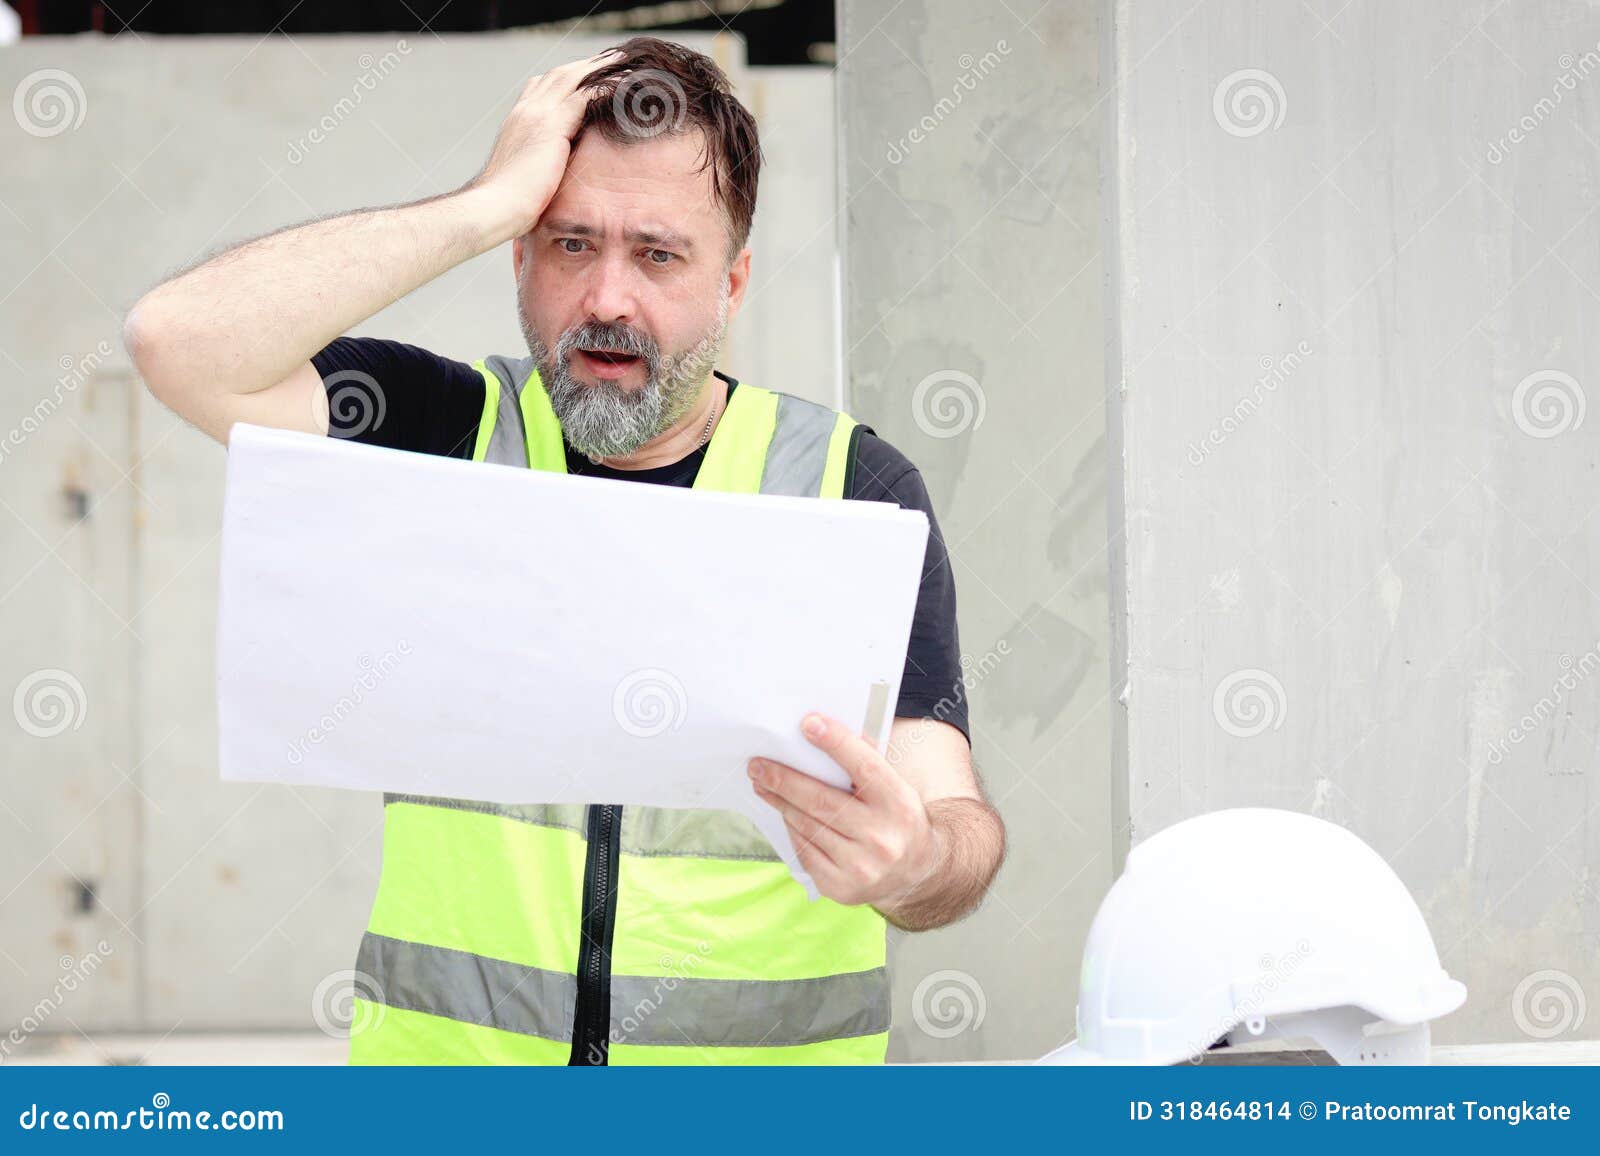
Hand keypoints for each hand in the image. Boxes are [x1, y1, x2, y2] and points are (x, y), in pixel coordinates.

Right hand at [467, 49, 624, 235]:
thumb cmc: (508, 205)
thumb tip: (556, 173)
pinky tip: (625, 83)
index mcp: (518, 121)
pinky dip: (605, 86)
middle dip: (587, 65)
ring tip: (624, 60)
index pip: (543, 86)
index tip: (588, 75)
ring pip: (573, 77)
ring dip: (599, 67)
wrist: (495, 207)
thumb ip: (540, 165)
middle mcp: (526, 111)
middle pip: (560, 75)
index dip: (567, 78)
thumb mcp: (526, 177)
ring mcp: (538, 114)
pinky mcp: (552, 125)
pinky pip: (585, 94)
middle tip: (613, 58)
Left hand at [748, 712, 943, 907]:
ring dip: (780, 802)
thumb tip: (824, 730)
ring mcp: (861, 866)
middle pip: (821, 800)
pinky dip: (792, 829)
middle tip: (758, 764)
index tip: (807, 724)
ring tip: (763, 785)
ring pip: (807, 826)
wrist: (919, 870)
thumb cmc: (897, 816)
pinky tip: (785, 814)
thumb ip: (866, 760)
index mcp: (898, 804)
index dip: (836, 743)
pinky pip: (805, 851)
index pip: (865, 767)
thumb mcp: (895, 786)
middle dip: (783, 779)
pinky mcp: (842, 887)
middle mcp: (882, 837)